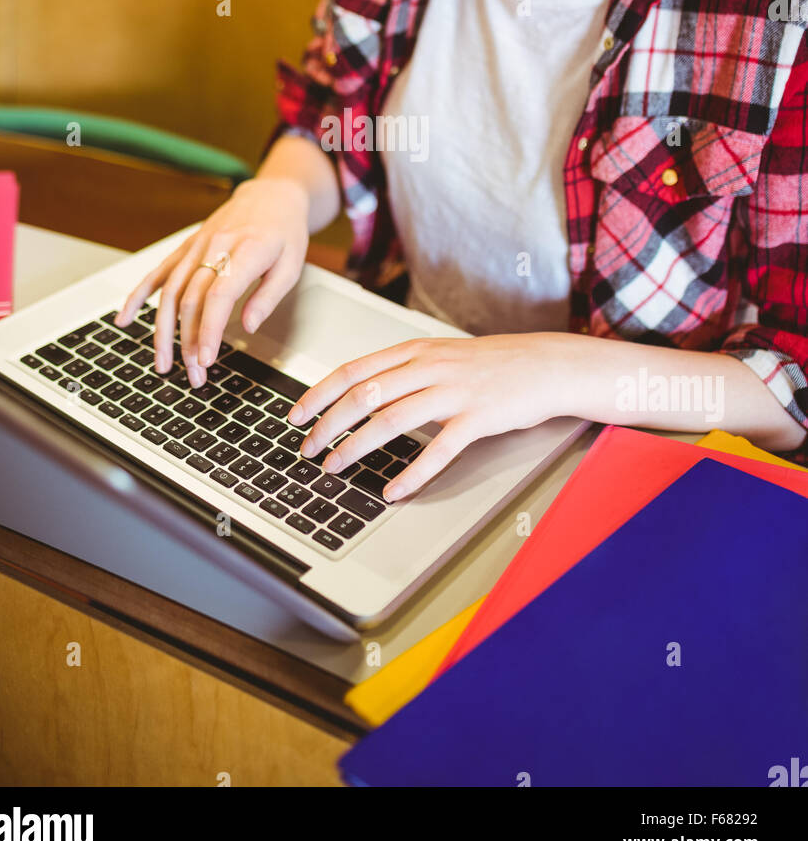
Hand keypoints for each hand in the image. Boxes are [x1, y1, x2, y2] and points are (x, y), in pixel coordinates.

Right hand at [114, 178, 309, 383]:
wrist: (270, 195)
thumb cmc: (284, 232)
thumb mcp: (292, 264)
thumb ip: (269, 296)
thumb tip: (247, 326)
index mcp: (247, 250)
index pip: (220, 295)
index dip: (210, 330)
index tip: (207, 359)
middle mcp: (216, 246)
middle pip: (192, 299)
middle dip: (189, 341)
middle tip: (193, 374)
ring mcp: (196, 246)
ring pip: (170, 291)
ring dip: (163, 330)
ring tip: (164, 363)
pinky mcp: (186, 247)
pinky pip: (157, 273)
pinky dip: (137, 296)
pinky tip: (124, 320)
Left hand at [287, 333, 563, 500]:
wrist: (545, 365)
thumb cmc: (492, 364)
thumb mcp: (440, 356)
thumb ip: (403, 372)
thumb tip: (362, 396)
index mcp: (415, 351)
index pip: (352, 370)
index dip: (318, 394)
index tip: (294, 416)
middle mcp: (428, 367)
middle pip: (363, 394)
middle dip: (327, 424)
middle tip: (307, 449)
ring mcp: (452, 391)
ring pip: (390, 419)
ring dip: (356, 446)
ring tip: (335, 467)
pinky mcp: (477, 417)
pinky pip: (438, 450)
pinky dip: (412, 473)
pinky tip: (394, 490)